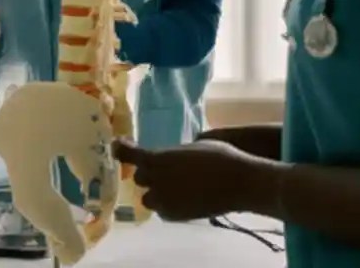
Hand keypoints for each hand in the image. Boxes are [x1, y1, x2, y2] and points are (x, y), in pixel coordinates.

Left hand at [111, 139, 276, 221]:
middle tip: (162, 170)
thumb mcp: (195, 145)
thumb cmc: (221, 157)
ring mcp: (164, 199)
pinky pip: (163, 210)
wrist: (239, 183)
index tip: (120, 146)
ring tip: (174, 187)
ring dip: (156, 191)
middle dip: (147, 173)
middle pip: (139, 177)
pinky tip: (184, 198)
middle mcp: (156, 180)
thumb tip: (168, 156)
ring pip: (148, 197)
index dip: (121, 150)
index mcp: (158, 158)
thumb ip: (174, 152)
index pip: (128, 154)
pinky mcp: (175, 215)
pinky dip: (169, 204)